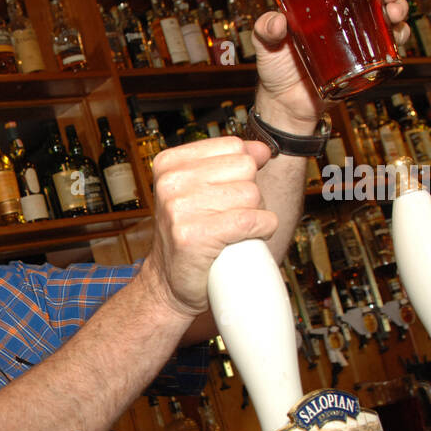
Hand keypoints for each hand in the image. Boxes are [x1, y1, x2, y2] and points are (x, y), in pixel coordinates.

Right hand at [141, 137, 277, 318]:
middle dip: (249, 194)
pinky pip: (250, 221)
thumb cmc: (188, 237)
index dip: (243, 171)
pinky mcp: (193, 235)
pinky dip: (261, 230)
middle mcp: (170, 183)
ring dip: (255, 215)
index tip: (228, 192)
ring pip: (252, 195)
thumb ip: (228, 163)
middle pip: (245, 169)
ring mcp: (178, 209)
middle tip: (229, 216)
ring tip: (233, 231)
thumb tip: (261, 149)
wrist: (168, 284)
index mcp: (169, 164)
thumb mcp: (200, 190)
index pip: (233, 146)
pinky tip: (247, 238)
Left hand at [252, 0, 411, 128]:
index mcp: (323, 5)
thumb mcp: (265, 43)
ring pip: (388, 15)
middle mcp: (344, 18)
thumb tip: (277, 22)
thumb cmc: (275, 68)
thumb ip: (266, 29)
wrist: (285, 104)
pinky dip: (400, 37)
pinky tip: (398, 34)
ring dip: (398, 7)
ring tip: (393, 11)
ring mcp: (356, 39)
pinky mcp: (365, 62)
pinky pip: (390, 47)